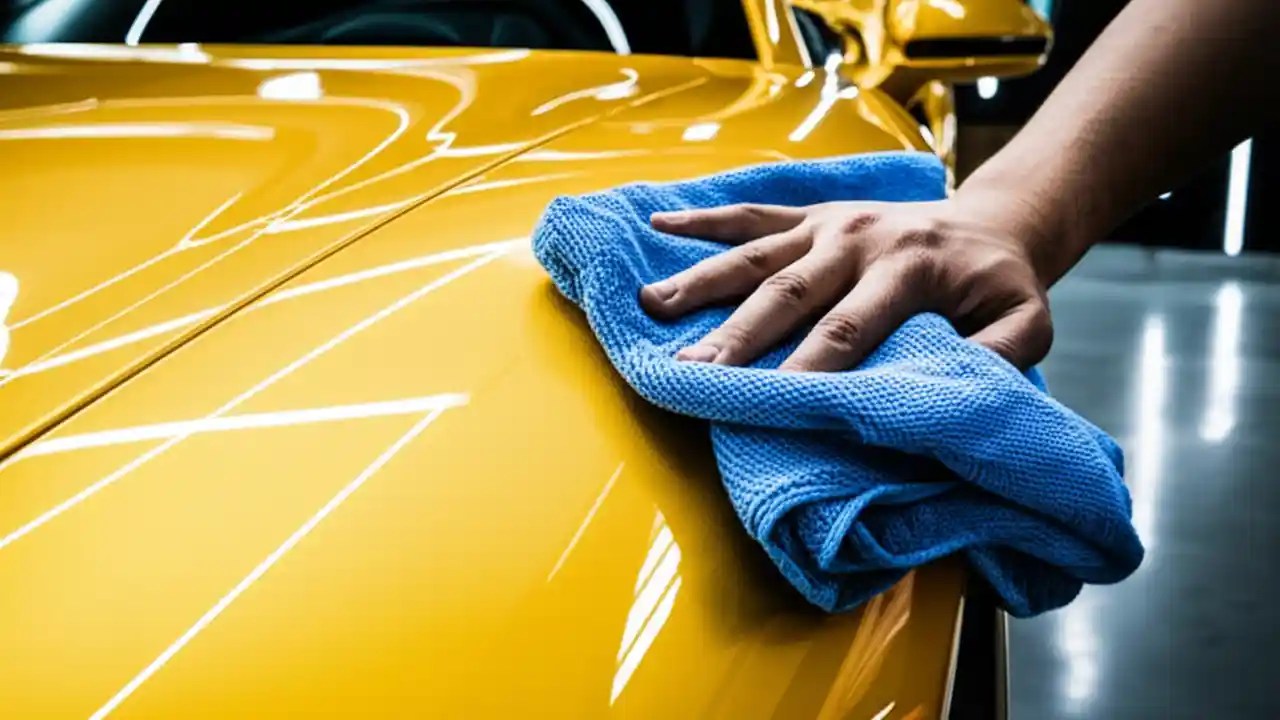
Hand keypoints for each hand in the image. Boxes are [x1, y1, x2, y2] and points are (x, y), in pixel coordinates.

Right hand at [638, 196, 1054, 371]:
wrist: (992, 220)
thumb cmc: (999, 284)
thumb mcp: (1028, 320)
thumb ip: (1001, 353)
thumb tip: (954, 384)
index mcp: (907, 269)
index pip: (847, 328)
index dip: (807, 368)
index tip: (767, 402)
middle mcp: (858, 240)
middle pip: (787, 294)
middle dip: (737, 335)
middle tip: (692, 371)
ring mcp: (829, 223)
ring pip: (757, 255)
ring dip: (702, 281)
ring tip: (652, 305)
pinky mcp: (811, 214)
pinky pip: (753, 215)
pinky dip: (705, 221)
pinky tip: (660, 227)